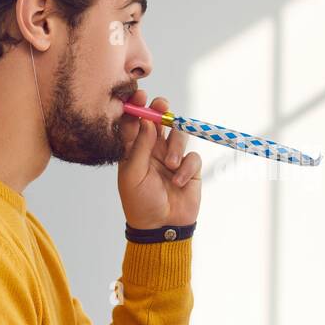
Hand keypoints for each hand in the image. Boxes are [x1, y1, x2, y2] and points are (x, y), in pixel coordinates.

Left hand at [118, 91, 201, 228]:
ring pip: (179, 135)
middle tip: (161, 106)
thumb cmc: (140, 202)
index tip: (139, 96)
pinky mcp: (190, 169)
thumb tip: (144, 121)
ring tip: (171, 165)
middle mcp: (153, 150)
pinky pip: (193, 157)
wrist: (161, 227)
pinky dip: (187, 167)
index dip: (136, 107)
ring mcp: (173, 158)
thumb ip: (138, 146)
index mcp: (134, 150)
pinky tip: (178, 181)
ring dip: (176, 147)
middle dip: (161, 111)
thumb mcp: (132, 174)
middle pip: (159, 121)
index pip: (135, 122)